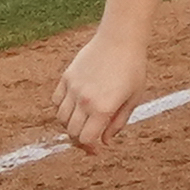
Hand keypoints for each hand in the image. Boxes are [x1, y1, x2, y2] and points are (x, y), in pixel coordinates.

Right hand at [54, 29, 148, 152]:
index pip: (87, 139)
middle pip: (72, 132)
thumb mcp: (133, 98)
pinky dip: (62, 110)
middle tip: (90, 141)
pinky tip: (74, 109)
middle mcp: (84, 100)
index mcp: (103, 108)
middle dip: (81, 141)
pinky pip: (56, 101)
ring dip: (71, 126)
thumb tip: (106, 141)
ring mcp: (72, 89)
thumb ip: (119, 122)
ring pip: (62, 118)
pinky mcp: (66, 78)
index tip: (97, 150)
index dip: (91, 148)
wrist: (120, 39)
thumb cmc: (133, 68)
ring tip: (84, 124)